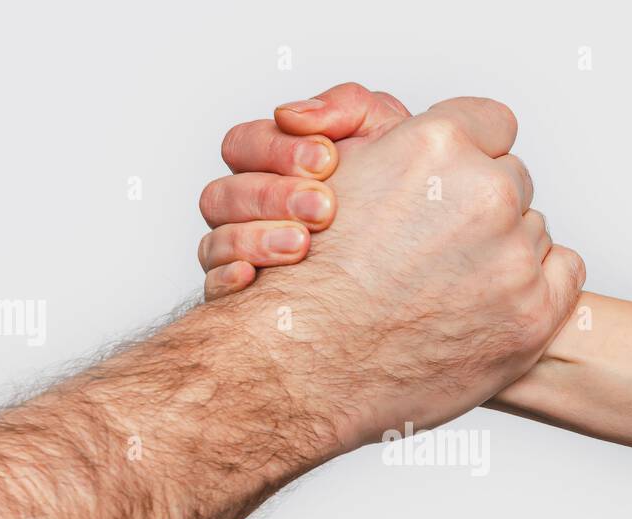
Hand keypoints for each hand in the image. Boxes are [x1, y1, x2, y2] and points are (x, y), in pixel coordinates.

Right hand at [199, 83, 410, 297]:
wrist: (417, 256)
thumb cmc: (393, 189)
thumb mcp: (382, 134)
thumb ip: (344, 107)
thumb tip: (292, 114)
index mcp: (268, 164)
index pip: (243, 145)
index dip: (277, 149)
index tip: (326, 160)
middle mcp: (247, 209)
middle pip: (223, 194)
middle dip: (273, 196)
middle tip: (324, 208)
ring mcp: (240, 253)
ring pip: (216, 241)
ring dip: (256, 239)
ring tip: (303, 245)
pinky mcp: (242, 297)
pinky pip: (214, 288)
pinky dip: (227, 279)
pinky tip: (253, 277)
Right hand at [200, 85, 585, 452]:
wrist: (307, 370)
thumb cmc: (314, 286)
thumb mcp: (340, 182)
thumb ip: (399, 147)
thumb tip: (433, 136)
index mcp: (434, 146)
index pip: (494, 124)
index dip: (473, 156)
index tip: (455, 185)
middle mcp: (482, 192)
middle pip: (514, 180)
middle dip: (484, 209)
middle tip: (440, 250)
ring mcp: (513, 256)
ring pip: (534, 230)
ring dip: (505, 252)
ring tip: (450, 288)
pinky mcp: (534, 312)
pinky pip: (565, 273)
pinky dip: (538, 287)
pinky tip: (491, 304)